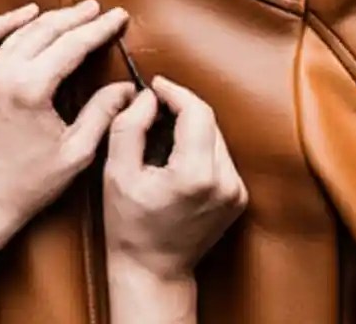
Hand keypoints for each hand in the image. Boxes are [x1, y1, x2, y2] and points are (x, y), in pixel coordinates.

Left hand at [0, 0, 133, 250]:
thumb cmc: (30, 183)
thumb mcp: (77, 152)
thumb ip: (103, 112)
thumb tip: (126, 87)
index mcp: (31, 89)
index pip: (72, 45)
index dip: (100, 28)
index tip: (119, 16)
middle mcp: (3, 74)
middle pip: (46, 30)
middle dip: (77, 17)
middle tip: (101, 10)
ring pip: (18, 31)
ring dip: (47, 17)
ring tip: (72, 12)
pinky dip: (4, 22)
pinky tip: (24, 15)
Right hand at [103, 77, 247, 323]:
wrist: (153, 270)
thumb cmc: (129, 226)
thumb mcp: (115, 173)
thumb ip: (129, 126)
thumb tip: (147, 97)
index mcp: (195, 175)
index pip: (196, 111)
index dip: (175, 91)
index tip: (154, 85)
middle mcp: (224, 182)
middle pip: (209, 121)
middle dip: (181, 108)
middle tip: (152, 107)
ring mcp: (236, 191)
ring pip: (217, 137)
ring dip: (191, 127)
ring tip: (161, 135)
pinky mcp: (239, 198)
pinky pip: (221, 157)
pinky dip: (200, 148)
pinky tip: (176, 159)